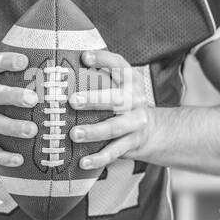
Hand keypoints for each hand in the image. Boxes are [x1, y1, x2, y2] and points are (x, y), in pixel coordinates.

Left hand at [68, 51, 154, 169]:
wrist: (154, 130)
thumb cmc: (124, 103)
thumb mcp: (120, 86)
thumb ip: (100, 77)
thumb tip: (64, 67)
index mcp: (131, 81)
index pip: (120, 66)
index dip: (104, 59)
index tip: (84, 57)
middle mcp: (135, 101)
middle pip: (116, 98)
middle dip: (94, 99)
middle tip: (72, 100)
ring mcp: (135, 123)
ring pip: (114, 127)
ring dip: (93, 131)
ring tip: (74, 134)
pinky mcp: (132, 143)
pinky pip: (114, 152)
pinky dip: (98, 158)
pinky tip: (83, 162)